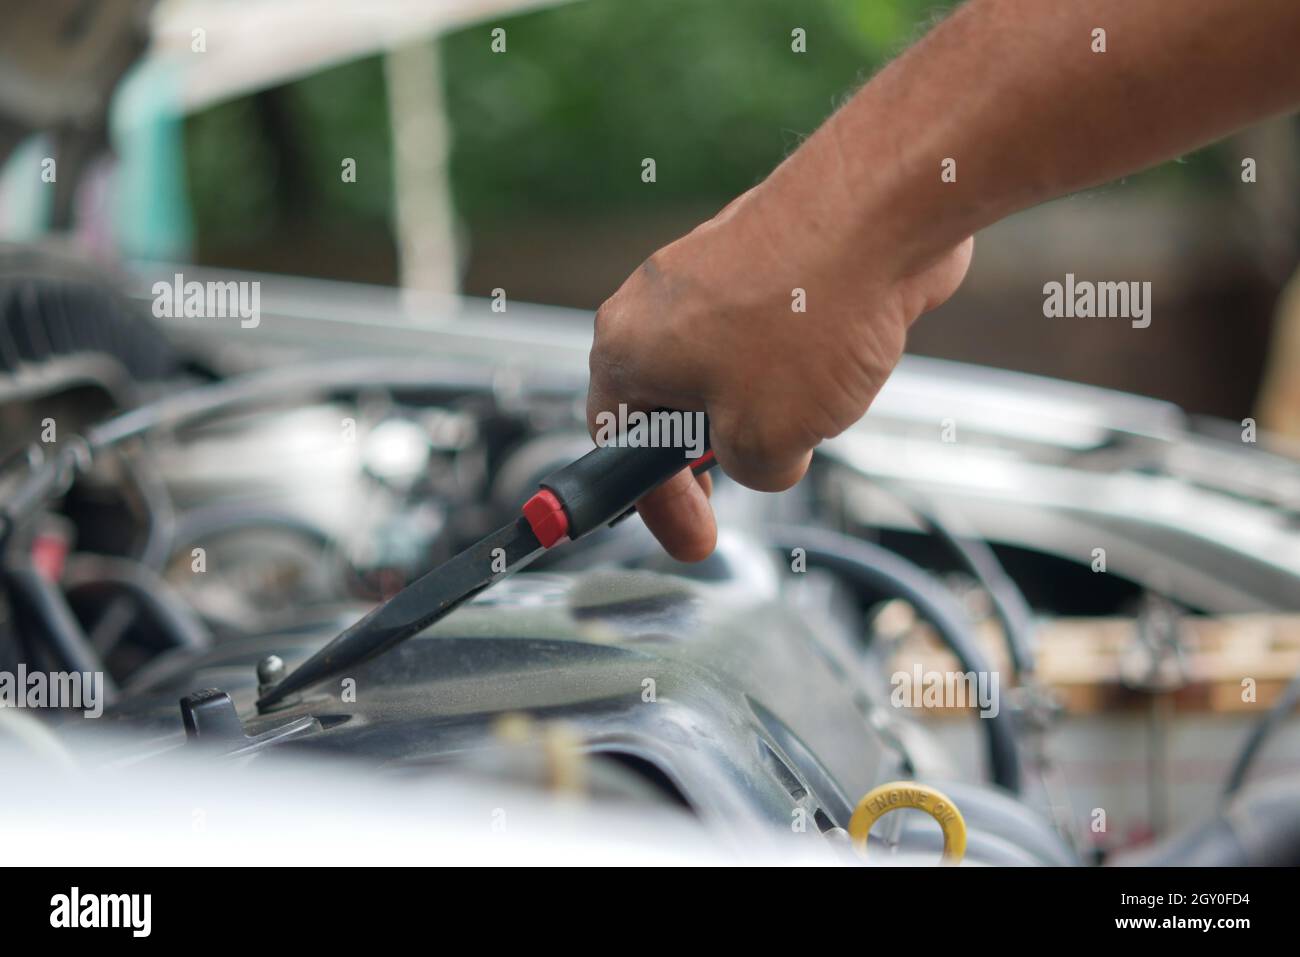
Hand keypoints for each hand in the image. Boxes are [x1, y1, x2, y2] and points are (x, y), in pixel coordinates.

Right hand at [587, 154, 972, 560]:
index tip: (694, 535)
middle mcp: (658, 302)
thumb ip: (751, 472)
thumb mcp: (766, 443)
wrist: (880, 210)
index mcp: (628, 348)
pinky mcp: (769, 256)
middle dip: (709, 449)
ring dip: (758, 404)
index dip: (654, 501)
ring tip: (807, 414)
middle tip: (746, 479)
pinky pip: (768, 331)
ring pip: (723, 365)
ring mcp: (713, 272)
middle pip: (667, 400)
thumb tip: (765, 461)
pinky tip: (836, 369)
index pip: (616, 443)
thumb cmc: (807, 315)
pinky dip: (793, 363)